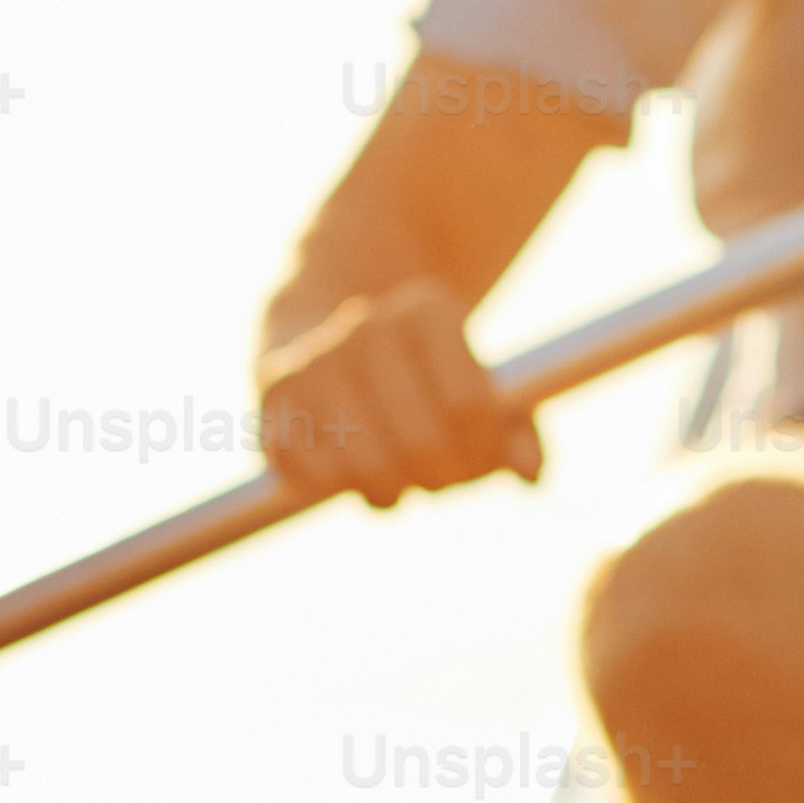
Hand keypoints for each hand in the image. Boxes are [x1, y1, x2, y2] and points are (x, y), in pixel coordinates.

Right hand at [255, 277, 545, 504]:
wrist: (319, 328)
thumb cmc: (419, 374)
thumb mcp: (479, 386)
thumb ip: (516, 432)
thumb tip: (531, 474)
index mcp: (427, 310)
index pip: (471, 407)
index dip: (482, 451)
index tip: (479, 457)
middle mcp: (367, 325)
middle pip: (423, 442)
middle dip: (441, 477)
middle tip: (440, 477)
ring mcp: (315, 358)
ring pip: (366, 466)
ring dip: (389, 492)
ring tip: (395, 480)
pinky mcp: (273, 394)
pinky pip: (311, 474)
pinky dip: (335, 488)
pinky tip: (347, 472)